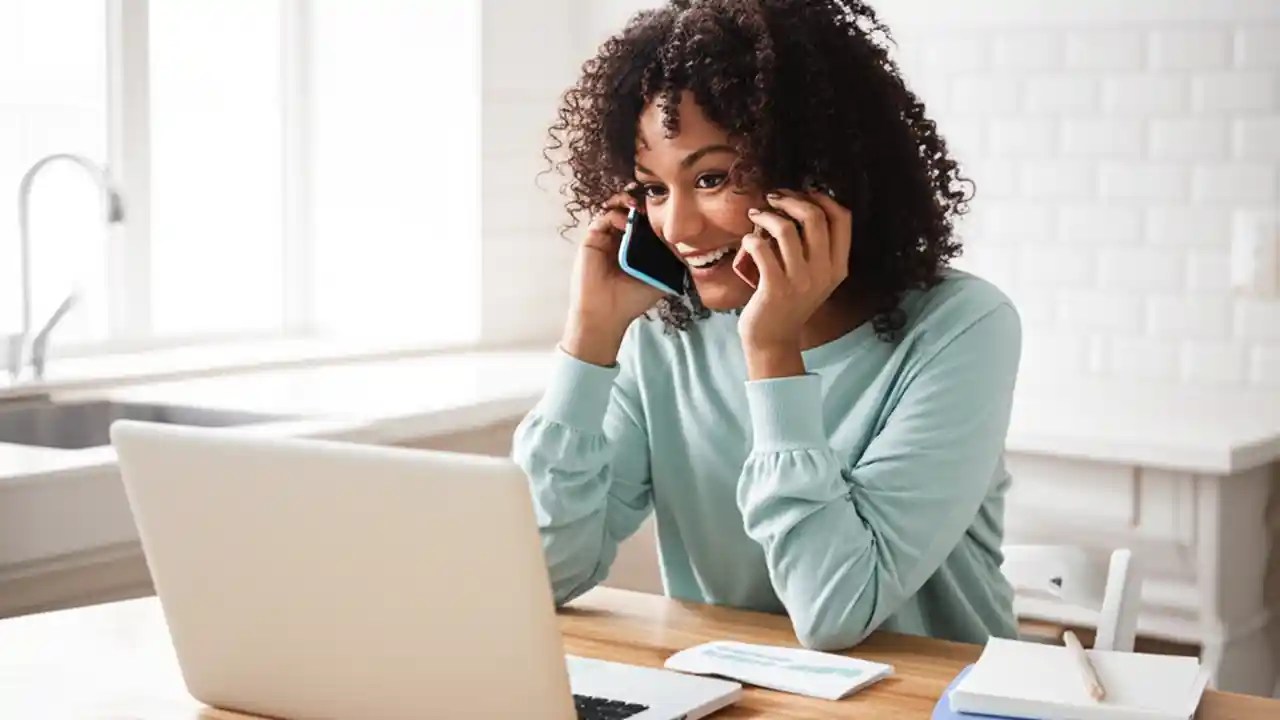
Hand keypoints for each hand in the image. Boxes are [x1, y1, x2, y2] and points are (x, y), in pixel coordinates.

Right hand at [562, 191, 666, 366]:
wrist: (606, 313)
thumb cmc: (632, 300)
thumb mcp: (660, 279)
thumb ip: (670, 261)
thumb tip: (689, 245)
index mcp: (634, 248)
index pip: (643, 223)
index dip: (652, 214)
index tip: (664, 209)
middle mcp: (618, 241)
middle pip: (628, 212)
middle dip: (639, 202)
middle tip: (650, 200)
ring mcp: (605, 239)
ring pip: (615, 210)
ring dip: (626, 202)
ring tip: (637, 204)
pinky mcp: (592, 240)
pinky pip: (604, 218)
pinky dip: (616, 215)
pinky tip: (628, 223)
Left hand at [734, 189, 852, 373]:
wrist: (774, 339)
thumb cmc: (790, 302)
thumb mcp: (814, 277)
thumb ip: (815, 247)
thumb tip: (797, 204)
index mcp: (838, 266)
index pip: (843, 218)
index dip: (822, 197)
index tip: (802, 192)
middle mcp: (824, 272)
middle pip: (815, 216)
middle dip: (791, 199)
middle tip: (773, 198)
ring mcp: (800, 281)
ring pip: (786, 229)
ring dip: (767, 216)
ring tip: (756, 216)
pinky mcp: (775, 288)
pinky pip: (761, 248)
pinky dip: (751, 238)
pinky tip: (748, 241)